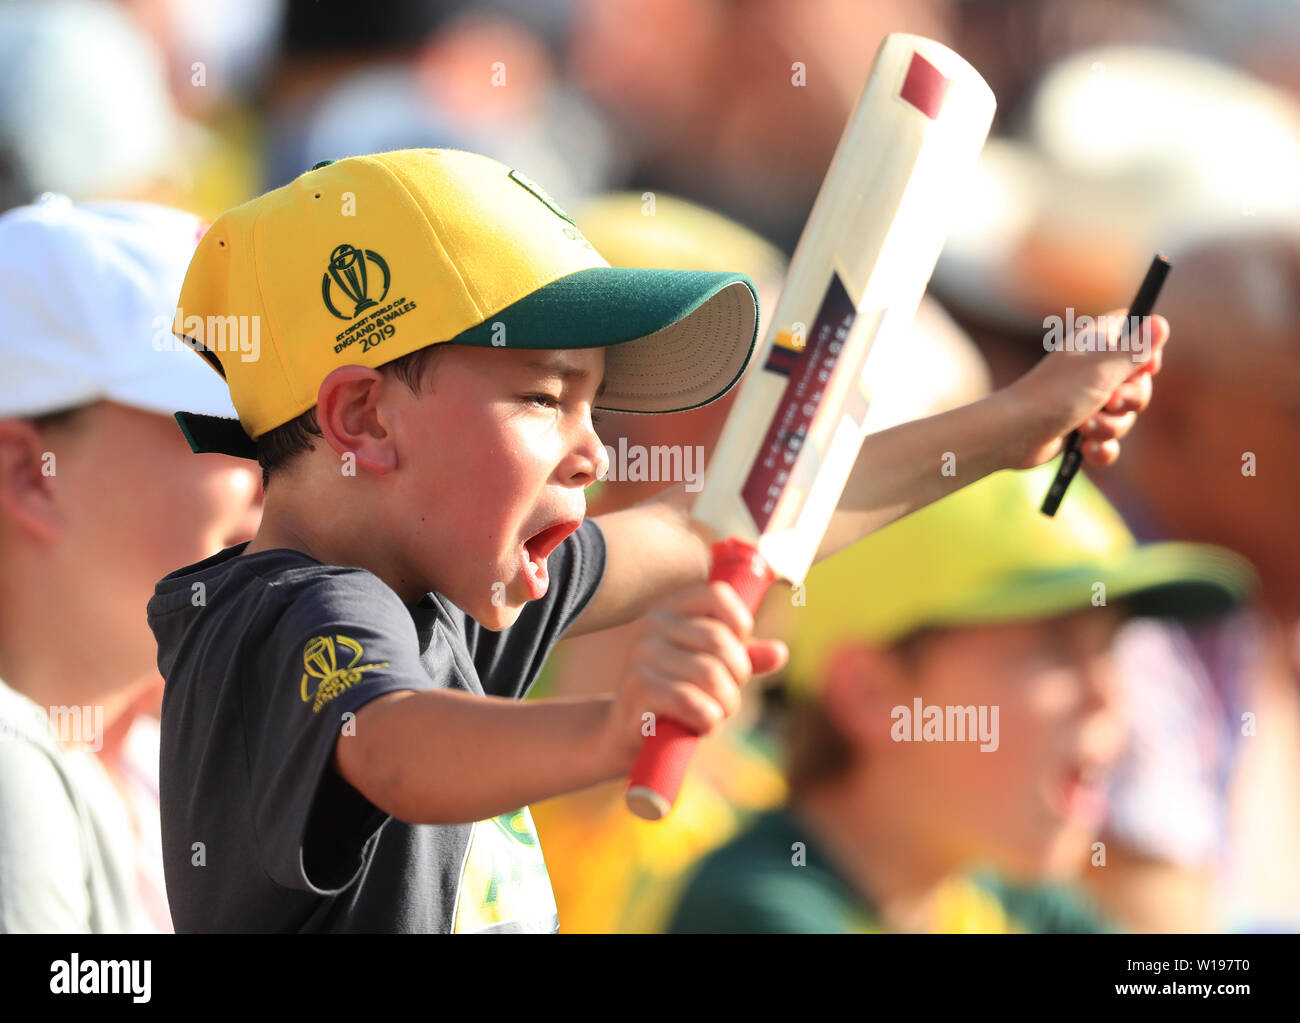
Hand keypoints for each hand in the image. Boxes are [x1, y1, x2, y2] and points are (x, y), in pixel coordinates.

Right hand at [601, 581, 787, 772]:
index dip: (740, 624)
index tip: (738, 655)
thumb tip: (780, 652)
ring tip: (716, 714)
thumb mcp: (710, 669)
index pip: (718, 594)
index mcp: (669, 608)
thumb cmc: (674, 693)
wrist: (625, 733)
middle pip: (721, 641)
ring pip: (710, 674)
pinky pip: (691, 701)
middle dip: (738, 677)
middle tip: (728, 697)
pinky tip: (702, 725)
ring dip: (726, 704)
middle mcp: (650, 624)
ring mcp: (640, 655)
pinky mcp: (637, 689)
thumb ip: (744, 657)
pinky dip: (709, 719)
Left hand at [1003, 311, 1168, 470]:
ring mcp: (1086, 401)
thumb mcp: (1102, 369)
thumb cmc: (1054, 395)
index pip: (1134, 332)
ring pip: (1124, 416)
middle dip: (1130, 400)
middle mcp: (1092, 369)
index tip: (1145, 366)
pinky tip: (1087, 450)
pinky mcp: (1079, 430)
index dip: (1146, 350)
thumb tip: (1161, 322)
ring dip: (1111, 427)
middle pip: (1138, 382)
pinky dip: (1101, 448)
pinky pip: (1108, 441)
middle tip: (1110, 403)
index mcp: (1095, 343)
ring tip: (1086, 428)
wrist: (1013, 435)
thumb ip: (1135, 350)